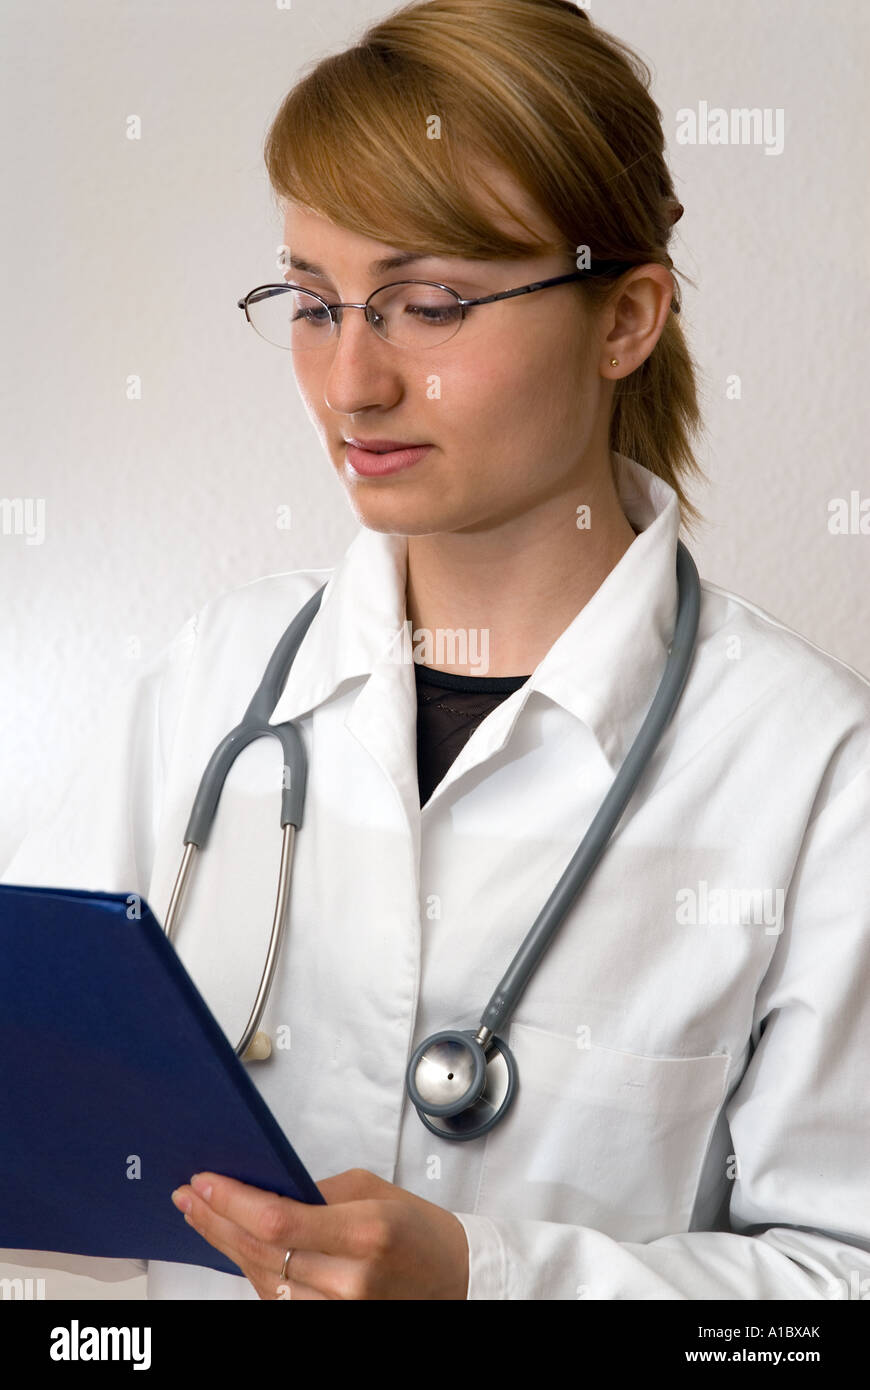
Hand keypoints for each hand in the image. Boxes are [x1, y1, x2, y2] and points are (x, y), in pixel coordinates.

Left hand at [170, 1167, 469, 1299]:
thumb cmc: (418, 1230)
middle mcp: (350, 1280)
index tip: (205, 1182)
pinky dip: (252, 1271)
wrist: (453, 1278)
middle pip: (261, 1253)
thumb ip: (317, 1192)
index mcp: (366, 1232)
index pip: (279, 1221)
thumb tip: (265, 1188)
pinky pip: (277, 1300)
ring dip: (226, 1246)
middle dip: (217, 1221)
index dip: (233, 1202)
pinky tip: (234, 1246)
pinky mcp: (332, 1324)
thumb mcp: (372, 1189)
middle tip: (190, 1196)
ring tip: (202, 1216)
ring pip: (262, 1280)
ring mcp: (340, 1311)